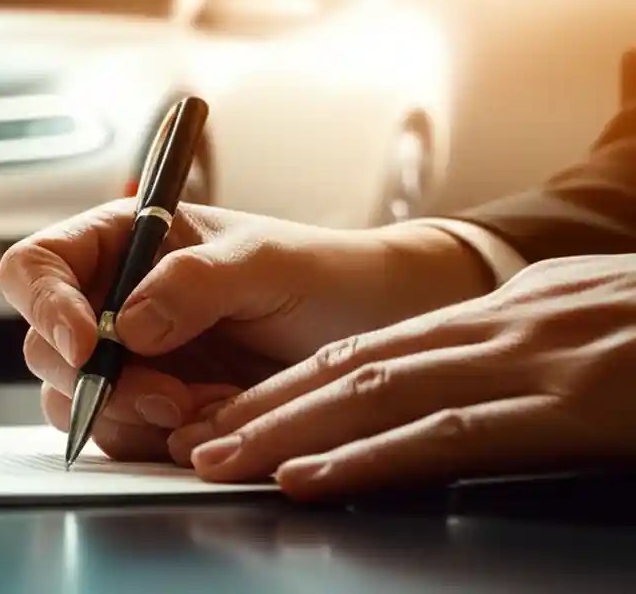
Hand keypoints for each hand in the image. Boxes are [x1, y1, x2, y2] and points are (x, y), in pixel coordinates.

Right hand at [0, 199, 492, 462]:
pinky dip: (161, 442)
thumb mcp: (264, 262)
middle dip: (101, 380)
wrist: (372, 333)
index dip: (44, 304)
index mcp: (122, 244)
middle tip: (171, 396)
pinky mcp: (149, 413)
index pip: (37, 267)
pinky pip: (120, 439)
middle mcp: (111, 302)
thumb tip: (127, 323)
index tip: (86, 344)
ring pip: (74, 402)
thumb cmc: (320, 275)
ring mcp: (128, 362)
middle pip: (44, 346)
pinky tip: (218, 419)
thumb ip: (193, 281)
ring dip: (133, 416)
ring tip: (212, 407)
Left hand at [174, 255, 635, 499]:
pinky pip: (445, 434)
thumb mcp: (591, 323)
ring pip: (376, 394)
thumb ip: (521, 348)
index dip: (294, 379)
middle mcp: (500, 325)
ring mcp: (530, 361)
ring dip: (288, 430)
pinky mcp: (568, 405)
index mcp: (504, 310)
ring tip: (220, 457)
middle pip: (353, 364)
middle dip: (265, 405)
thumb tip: (460, 378)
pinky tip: (312, 477)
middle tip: (195, 435)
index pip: (373, 343)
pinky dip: (367, 458)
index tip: (236, 406)